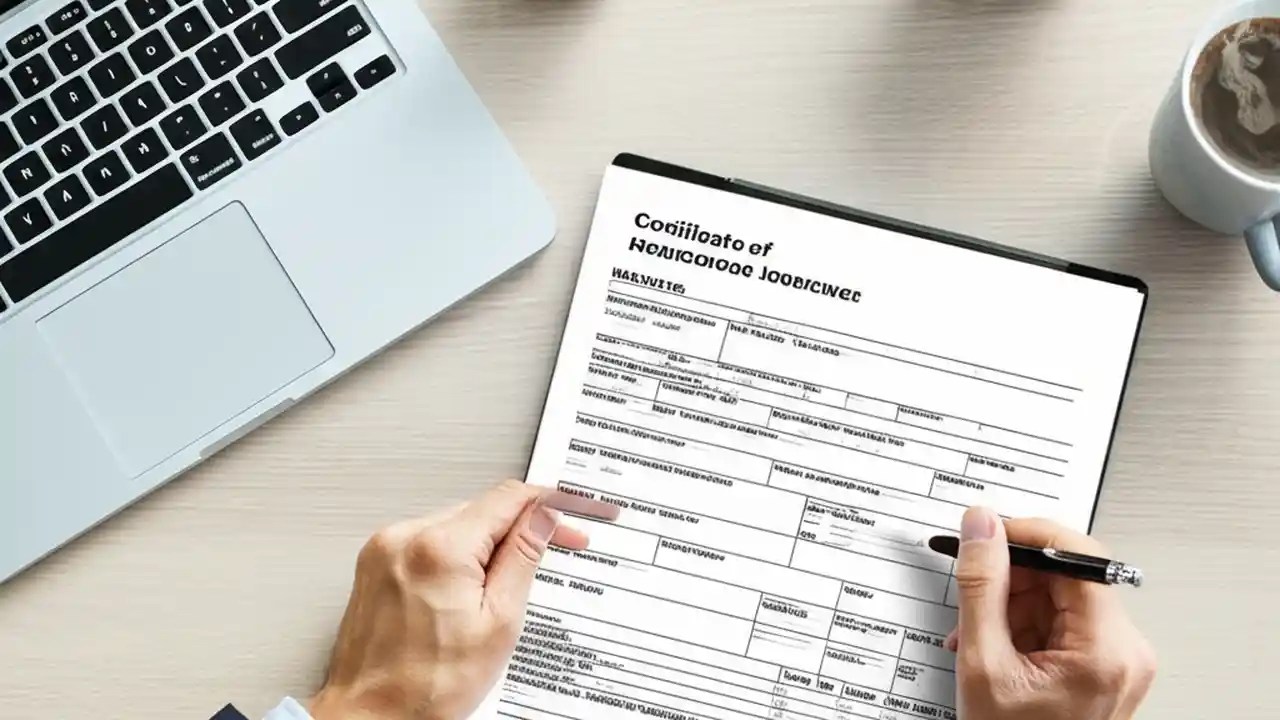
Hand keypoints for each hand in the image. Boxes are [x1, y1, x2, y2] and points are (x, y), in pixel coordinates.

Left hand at [308, 480, 618, 719]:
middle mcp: (404, 539)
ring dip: (485, 544)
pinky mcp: (374, 564)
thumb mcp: (498, 623)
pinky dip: (453, 557)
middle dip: (519, 529)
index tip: (567, 516)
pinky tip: (465, 590)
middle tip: (550, 551)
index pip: (507, 498)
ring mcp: (384, 550)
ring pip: (454, 525)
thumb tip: (541, 517)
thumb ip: (522, 559)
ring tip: (499, 589)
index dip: (547, 504)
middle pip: (480, 510)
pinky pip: (426, 542)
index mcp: (439, 549)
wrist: (370, 716)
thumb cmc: (427, 688)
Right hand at [946, 507, 1155, 719]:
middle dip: (1012, 581)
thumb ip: (981, 587)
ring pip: (1061, 597)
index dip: (1027, 534)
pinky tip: (998, 648)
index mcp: (1107, 650)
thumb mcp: (984, 662)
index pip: (1078, 554)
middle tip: (974, 600)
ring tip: (978, 638)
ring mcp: (1119, 661)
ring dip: (1012, 606)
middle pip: (1067, 575)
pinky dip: (1025, 627)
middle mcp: (1126, 652)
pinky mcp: (1106, 667)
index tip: (989, 531)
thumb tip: (982, 527)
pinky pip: (1063, 623)